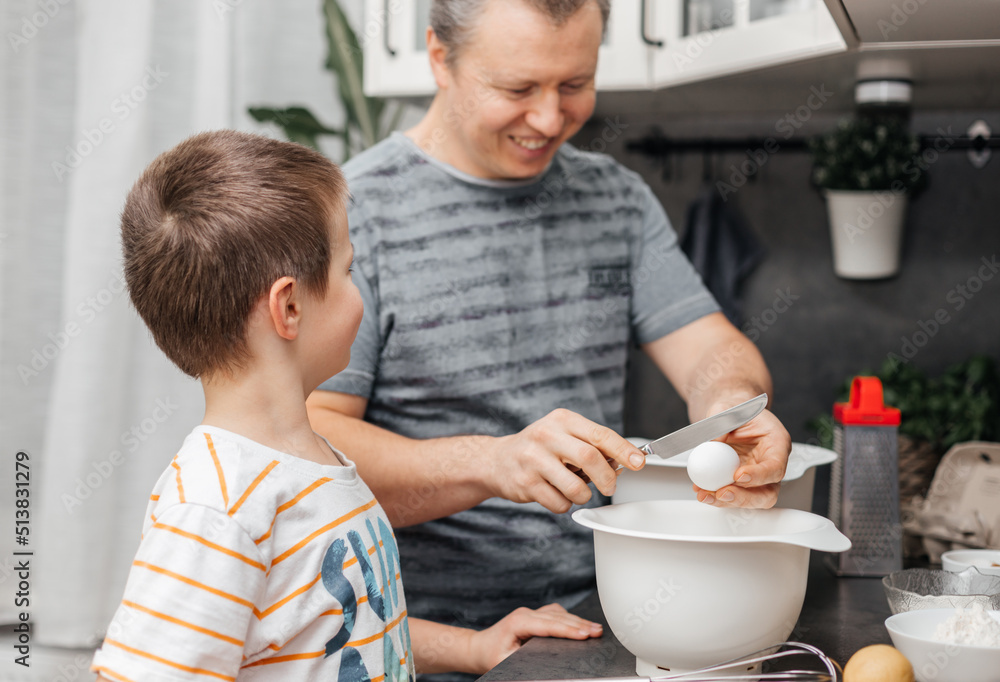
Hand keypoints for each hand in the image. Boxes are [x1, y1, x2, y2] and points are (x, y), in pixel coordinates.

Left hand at [467, 604, 602, 672]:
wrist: (478, 648)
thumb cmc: (490, 657)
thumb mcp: (505, 664)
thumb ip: (523, 664)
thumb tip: (545, 666)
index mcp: (518, 623)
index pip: (550, 625)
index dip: (569, 630)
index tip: (586, 635)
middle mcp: (525, 614)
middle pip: (558, 617)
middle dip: (580, 625)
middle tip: (598, 632)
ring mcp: (529, 612)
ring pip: (559, 614)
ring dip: (578, 621)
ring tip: (596, 629)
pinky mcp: (534, 615)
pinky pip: (555, 614)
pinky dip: (570, 619)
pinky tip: (581, 624)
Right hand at [487, 409, 645, 512]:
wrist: (496, 461)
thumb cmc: (539, 449)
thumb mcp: (563, 435)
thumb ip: (592, 445)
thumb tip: (625, 462)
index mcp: (562, 420)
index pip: (600, 434)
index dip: (623, 450)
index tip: (639, 463)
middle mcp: (546, 435)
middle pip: (591, 458)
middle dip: (607, 478)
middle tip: (609, 487)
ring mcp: (534, 459)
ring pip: (576, 487)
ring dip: (583, 495)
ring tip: (574, 489)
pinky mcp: (525, 483)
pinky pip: (559, 503)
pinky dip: (564, 504)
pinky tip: (554, 493)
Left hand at [693, 408, 790, 508]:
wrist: (728, 415)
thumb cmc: (735, 410)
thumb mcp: (726, 407)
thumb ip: (721, 421)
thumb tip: (714, 442)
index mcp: (777, 442)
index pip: (776, 466)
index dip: (759, 475)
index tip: (738, 475)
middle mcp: (771, 463)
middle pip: (768, 492)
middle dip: (745, 497)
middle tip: (722, 492)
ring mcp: (759, 477)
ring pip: (751, 499)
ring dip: (728, 501)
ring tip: (705, 494)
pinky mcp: (743, 483)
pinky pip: (733, 495)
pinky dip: (716, 496)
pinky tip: (702, 490)